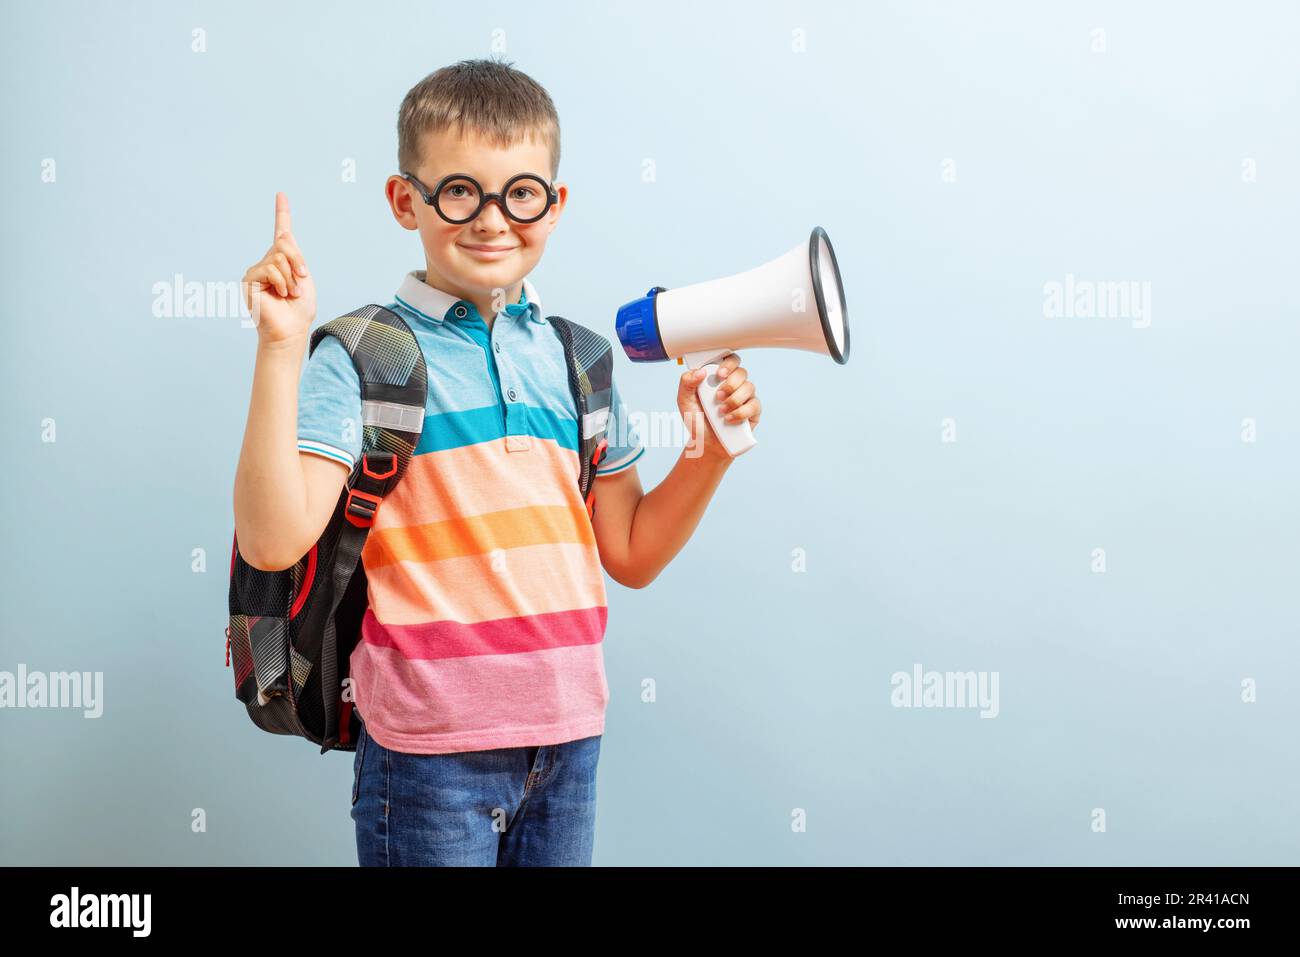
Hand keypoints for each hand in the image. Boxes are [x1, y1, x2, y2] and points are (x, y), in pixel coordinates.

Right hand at [242, 192, 315, 344]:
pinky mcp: (249, 279)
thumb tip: (284, 235)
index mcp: (283, 261)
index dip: (282, 213)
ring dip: (291, 276)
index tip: (281, 195)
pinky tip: (280, 294)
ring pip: (278, 256)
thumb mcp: (304, 277)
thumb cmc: (299, 309)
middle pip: (284, 243)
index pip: (281, 233)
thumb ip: (295, 255)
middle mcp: (267, 262)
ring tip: (290, 293)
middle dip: (298, 261)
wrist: (291, 330)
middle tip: (302, 279)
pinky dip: (281, 281)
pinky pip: (269, 269)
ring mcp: (257, 270)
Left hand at [676, 353, 761, 462]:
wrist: (705, 444)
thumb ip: (686, 383)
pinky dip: (740, 412)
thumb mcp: (684, 400)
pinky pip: (754, 405)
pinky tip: (729, 419)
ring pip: (749, 387)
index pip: (729, 360)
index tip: (719, 374)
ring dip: (734, 399)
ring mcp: (745, 397)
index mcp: (718, 378)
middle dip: (731, 383)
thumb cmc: (696, 420)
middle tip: (718, 396)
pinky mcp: (753, 411)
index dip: (728, 363)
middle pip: (742, 371)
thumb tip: (700, 371)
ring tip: (720, 412)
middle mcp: (733, 385)